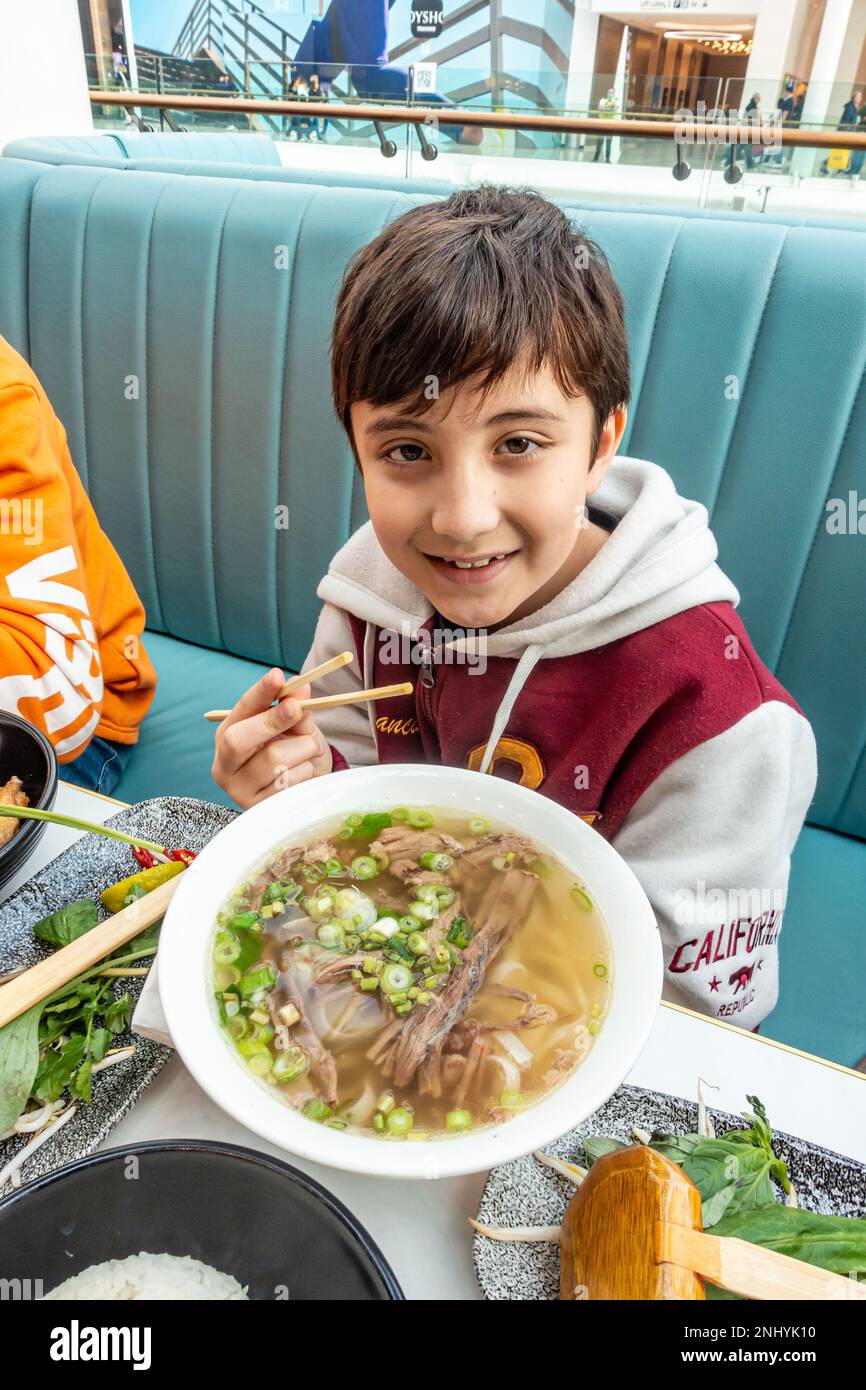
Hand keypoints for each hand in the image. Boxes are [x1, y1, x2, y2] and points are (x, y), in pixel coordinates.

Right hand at [211, 668, 331, 808]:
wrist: (307, 789)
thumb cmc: (296, 752)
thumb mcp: (297, 725)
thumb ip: (295, 706)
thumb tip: (300, 686)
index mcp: (227, 735)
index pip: (239, 710)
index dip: (258, 693)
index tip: (277, 675)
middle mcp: (224, 764)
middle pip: (238, 740)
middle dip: (272, 721)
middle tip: (297, 708)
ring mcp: (238, 790)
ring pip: (273, 760)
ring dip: (302, 750)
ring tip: (308, 751)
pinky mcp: (258, 809)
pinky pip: (288, 782)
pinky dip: (305, 771)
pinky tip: (303, 773)